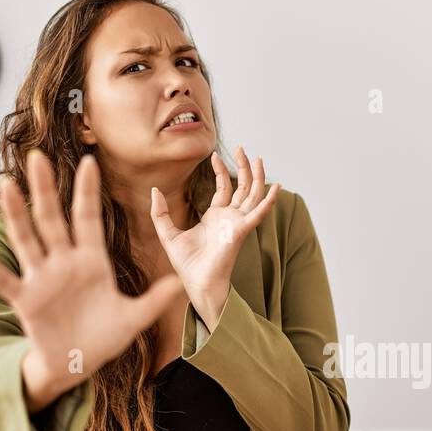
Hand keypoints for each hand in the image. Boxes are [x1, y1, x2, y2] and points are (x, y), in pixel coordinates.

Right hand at [0, 149, 185, 411]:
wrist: (77, 364)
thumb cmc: (103, 338)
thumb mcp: (133, 319)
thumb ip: (155, 301)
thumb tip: (182, 284)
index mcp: (92, 262)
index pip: (89, 219)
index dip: (88, 192)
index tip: (90, 161)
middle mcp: (64, 263)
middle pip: (53, 219)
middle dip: (46, 189)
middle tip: (37, 157)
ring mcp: (42, 279)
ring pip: (27, 239)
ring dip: (17, 214)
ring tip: (7, 186)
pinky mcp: (26, 300)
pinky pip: (5, 280)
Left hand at [149, 145, 279, 330]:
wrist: (196, 282)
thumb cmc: (186, 263)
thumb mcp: (167, 233)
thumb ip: (160, 212)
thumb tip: (154, 190)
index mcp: (215, 216)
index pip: (224, 188)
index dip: (221, 170)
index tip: (214, 155)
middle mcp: (230, 218)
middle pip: (243, 187)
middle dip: (244, 167)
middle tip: (241, 148)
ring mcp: (237, 223)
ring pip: (252, 195)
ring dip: (257, 177)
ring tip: (258, 158)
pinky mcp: (241, 231)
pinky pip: (258, 213)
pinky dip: (268, 201)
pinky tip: (277, 188)